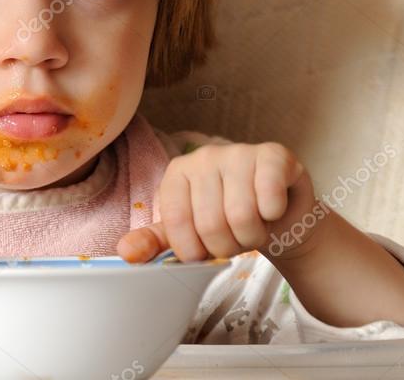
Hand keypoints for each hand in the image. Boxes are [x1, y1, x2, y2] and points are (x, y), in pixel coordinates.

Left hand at [117, 141, 319, 263]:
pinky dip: (273, 216)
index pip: (177, 222)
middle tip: (234, 238)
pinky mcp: (273, 156)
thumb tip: (125, 252)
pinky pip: (269, 200)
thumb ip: (155, 241)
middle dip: (227, 247)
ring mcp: (239, 152)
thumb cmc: (228, 220)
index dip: (194, 250)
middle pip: (211, 224)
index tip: (205, 250)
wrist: (278, 213)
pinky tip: (272, 209)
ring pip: (242, 216)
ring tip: (252, 227)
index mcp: (177, 172)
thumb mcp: (188, 233)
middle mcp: (204, 156)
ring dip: (252, 236)